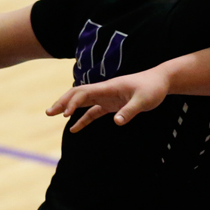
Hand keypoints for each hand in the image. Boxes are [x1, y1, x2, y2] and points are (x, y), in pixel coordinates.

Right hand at [46, 68, 169, 130]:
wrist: (161, 81)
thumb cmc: (153, 88)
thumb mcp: (144, 101)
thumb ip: (130, 111)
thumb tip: (117, 122)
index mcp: (108, 87)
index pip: (84, 93)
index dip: (73, 103)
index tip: (66, 115)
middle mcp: (104, 91)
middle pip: (77, 94)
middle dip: (62, 102)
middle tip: (48, 112)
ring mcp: (107, 97)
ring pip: (82, 101)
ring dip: (68, 107)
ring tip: (53, 115)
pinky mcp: (112, 104)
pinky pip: (93, 112)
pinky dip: (83, 119)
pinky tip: (74, 128)